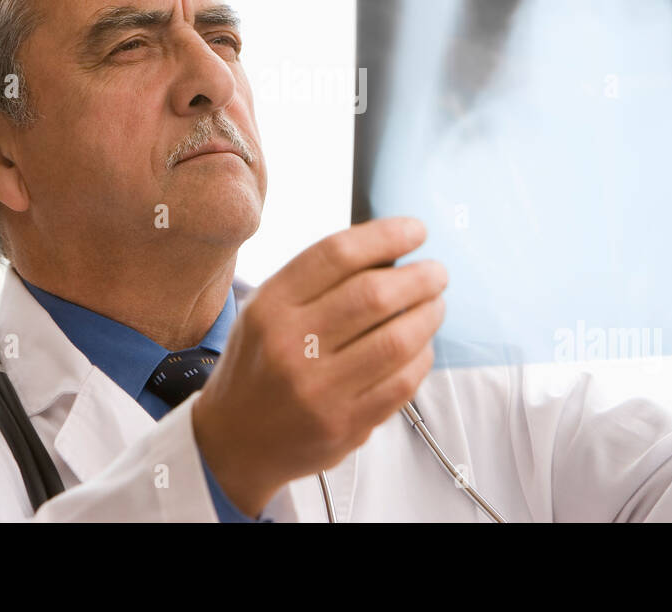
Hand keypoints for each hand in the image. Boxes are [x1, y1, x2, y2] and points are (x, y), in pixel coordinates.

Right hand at [191, 216, 445, 516]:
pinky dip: (422, 356)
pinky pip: (401, 382)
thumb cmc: (261, 363)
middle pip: (374, 295)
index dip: (386, 236)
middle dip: (420, 277)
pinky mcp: (344, 425)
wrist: (235, 440)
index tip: (416, 231)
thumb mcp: (266, 311)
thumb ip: (316, 282)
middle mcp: (290, 345)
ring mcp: (318, 390)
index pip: (337, 255)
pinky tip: (421, 345)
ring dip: (429, 315)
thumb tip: (391, 251)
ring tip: (436, 304)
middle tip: (437, 272)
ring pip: (397, 340)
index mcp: (270, 306)